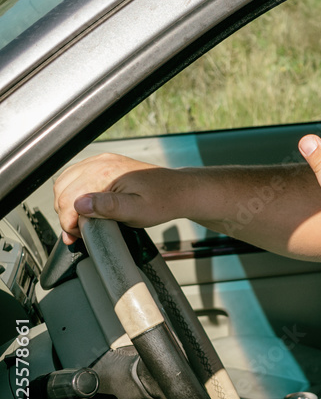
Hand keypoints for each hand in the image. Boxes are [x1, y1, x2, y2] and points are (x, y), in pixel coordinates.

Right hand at [53, 153, 179, 243]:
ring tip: (79, 222)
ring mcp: (101, 161)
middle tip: (78, 233)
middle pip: (62, 190)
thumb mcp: (137, 211)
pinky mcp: (104, 164)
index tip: (77, 237)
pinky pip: (76, 177)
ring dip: (66, 203)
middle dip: (66, 214)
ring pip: (65, 182)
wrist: (179, 190)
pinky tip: (82, 207)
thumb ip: (109, 208)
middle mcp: (100, 163)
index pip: (69, 198)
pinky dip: (73, 192)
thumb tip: (80, 204)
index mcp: (106, 173)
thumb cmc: (162, 202)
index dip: (69, 222)